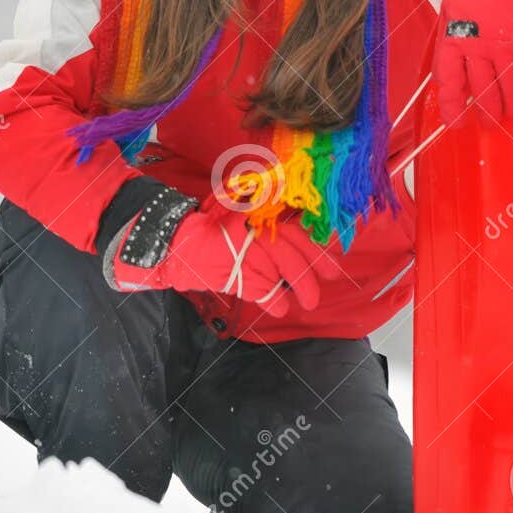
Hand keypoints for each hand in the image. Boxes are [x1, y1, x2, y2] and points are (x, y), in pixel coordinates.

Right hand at [110, 201, 344, 318]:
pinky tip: (282, 309)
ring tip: (309, 301)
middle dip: (318, 267)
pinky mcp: (240, 276)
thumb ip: (264, 204)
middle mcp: (260, 231)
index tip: (335, 250)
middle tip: (332, 277)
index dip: (318, 241)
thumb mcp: (238, 202)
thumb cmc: (209, 222)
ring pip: (286, 273)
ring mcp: (251, 254)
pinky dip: (276, 303)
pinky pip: (266, 293)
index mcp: (262, 212)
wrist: (177, 241)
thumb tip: (294, 211)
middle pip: (296, 252)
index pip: (298, 226)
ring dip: (302, 289)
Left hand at [432, 0, 512, 127]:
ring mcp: (504, 42)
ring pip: (507, 85)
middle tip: (490, 124)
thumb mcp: (449, 15)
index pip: (449, 82)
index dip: (452, 107)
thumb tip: (452, 82)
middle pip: (482, 89)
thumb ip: (449, 48)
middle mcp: (477, 44)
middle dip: (487, 112)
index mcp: (453, 39)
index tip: (457, 123)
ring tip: (510, 114)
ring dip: (510, 104)